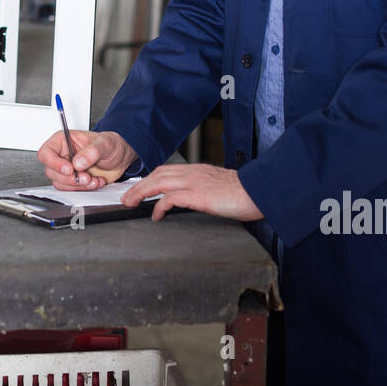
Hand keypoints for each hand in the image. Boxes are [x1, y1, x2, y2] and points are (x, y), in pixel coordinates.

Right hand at [38, 129, 136, 190]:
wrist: (120, 158)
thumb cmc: (111, 145)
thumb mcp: (104, 143)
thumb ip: (91, 151)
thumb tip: (78, 162)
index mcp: (63, 140)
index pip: (46, 152)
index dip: (54, 163)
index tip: (69, 169)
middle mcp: (62, 154)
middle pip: (51, 171)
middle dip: (70, 177)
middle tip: (86, 177)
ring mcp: (66, 168)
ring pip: (59, 182)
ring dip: (77, 185)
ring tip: (93, 179)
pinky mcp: (72, 180)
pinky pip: (69, 189)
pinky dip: (82, 189)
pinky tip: (94, 183)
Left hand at [121, 163, 263, 222]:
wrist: (259, 191)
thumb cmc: (243, 192)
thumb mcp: (218, 187)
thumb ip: (203, 189)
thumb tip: (194, 198)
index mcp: (197, 170)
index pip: (166, 171)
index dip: (150, 179)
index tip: (139, 188)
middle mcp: (193, 173)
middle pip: (157, 175)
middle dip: (139, 186)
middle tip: (127, 198)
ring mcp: (194, 182)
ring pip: (158, 183)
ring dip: (141, 193)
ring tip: (131, 203)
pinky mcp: (197, 195)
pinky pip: (169, 199)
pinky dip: (158, 206)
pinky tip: (156, 216)